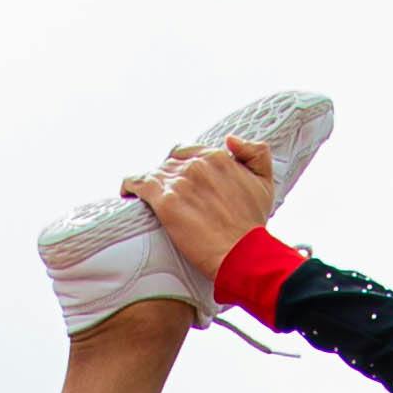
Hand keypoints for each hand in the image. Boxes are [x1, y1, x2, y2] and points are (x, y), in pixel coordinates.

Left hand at [127, 132, 281, 284]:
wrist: (242, 253)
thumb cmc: (252, 224)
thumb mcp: (265, 181)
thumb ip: (254, 152)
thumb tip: (230, 139)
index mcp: (217, 157)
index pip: (189, 152)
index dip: (185, 166)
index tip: (184, 181)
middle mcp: (196, 164)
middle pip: (170, 162)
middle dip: (169, 176)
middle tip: (170, 196)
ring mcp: (179, 181)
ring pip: (154, 173)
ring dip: (152, 185)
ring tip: (150, 200)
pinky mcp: (164, 201)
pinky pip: (137, 183)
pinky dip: (130, 185)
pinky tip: (127, 193)